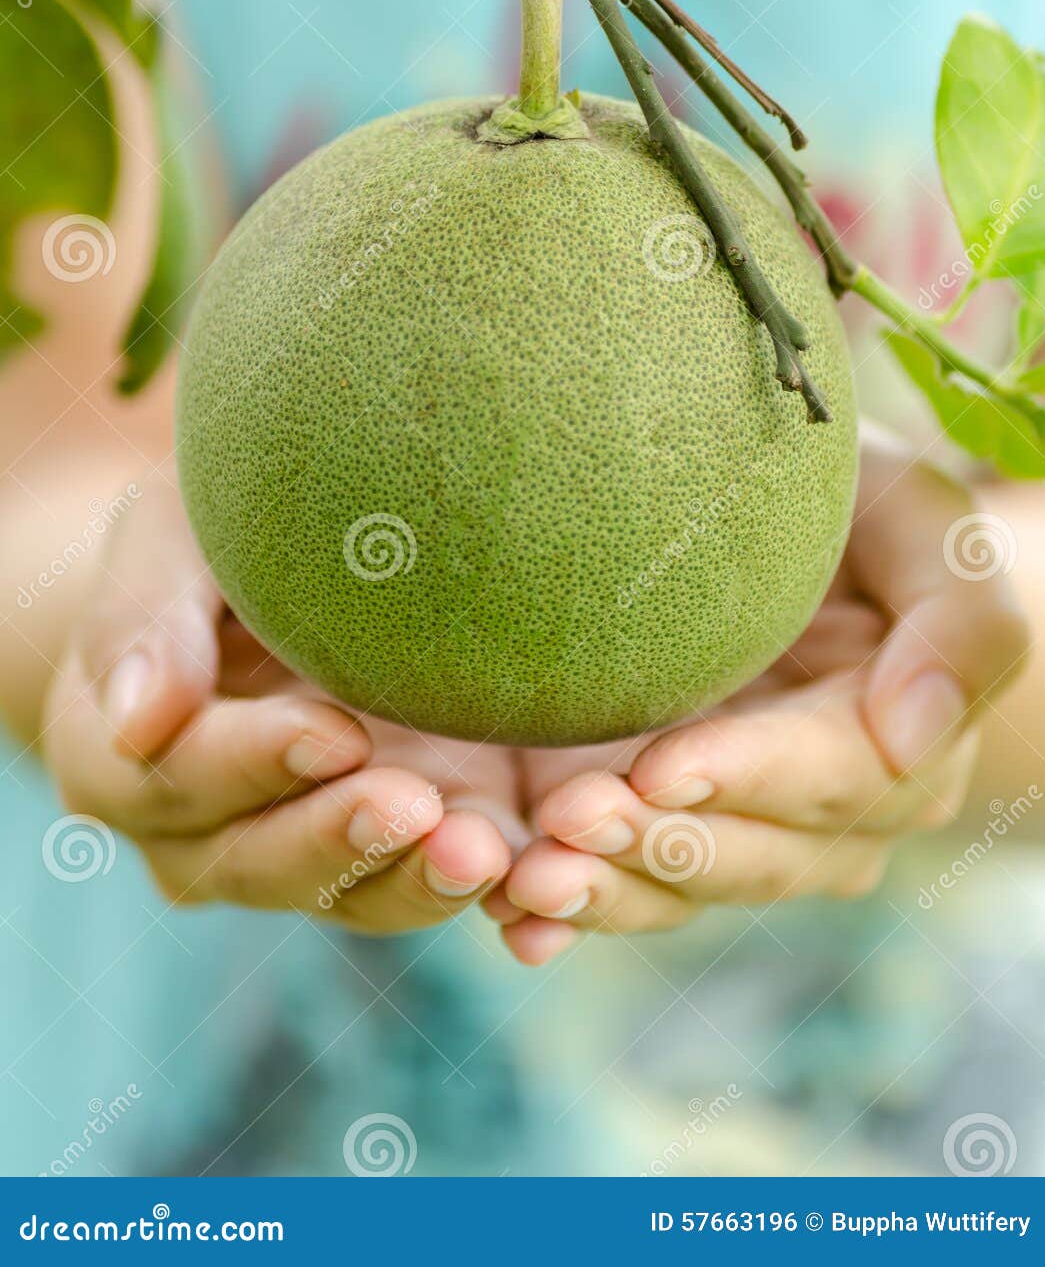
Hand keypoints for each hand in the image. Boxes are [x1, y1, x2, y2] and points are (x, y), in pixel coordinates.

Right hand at [43, 480, 516, 932]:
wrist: (273, 572)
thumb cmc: (204, 539)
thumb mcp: (164, 538)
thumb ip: (145, 613)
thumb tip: (136, 719)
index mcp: (123, 757)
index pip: (185, 773)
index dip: (258, 762)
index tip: (333, 734)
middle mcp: (201, 834)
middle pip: (262, 860)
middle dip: (341, 836)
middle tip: (416, 804)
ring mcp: (300, 853)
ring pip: (351, 895)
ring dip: (415, 880)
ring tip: (484, 851)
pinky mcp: (388, 853)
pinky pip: (423, 891)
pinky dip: (476, 893)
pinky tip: (531, 877)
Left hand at [487, 429, 1029, 963]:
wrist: (785, 530)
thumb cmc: (861, 512)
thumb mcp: (925, 525)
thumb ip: (959, 621)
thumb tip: (912, 737)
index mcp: (898, 748)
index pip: (830, 778)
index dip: (747, 777)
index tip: (661, 766)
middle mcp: (825, 820)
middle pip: (750, 854)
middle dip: (660, 843)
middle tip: (569, 815)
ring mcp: (738, 835)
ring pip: (680, 890)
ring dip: (604, 889)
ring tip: (525, 873)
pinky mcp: (661, 832)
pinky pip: (622, 890)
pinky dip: (566, 913)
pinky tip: (511, 917)